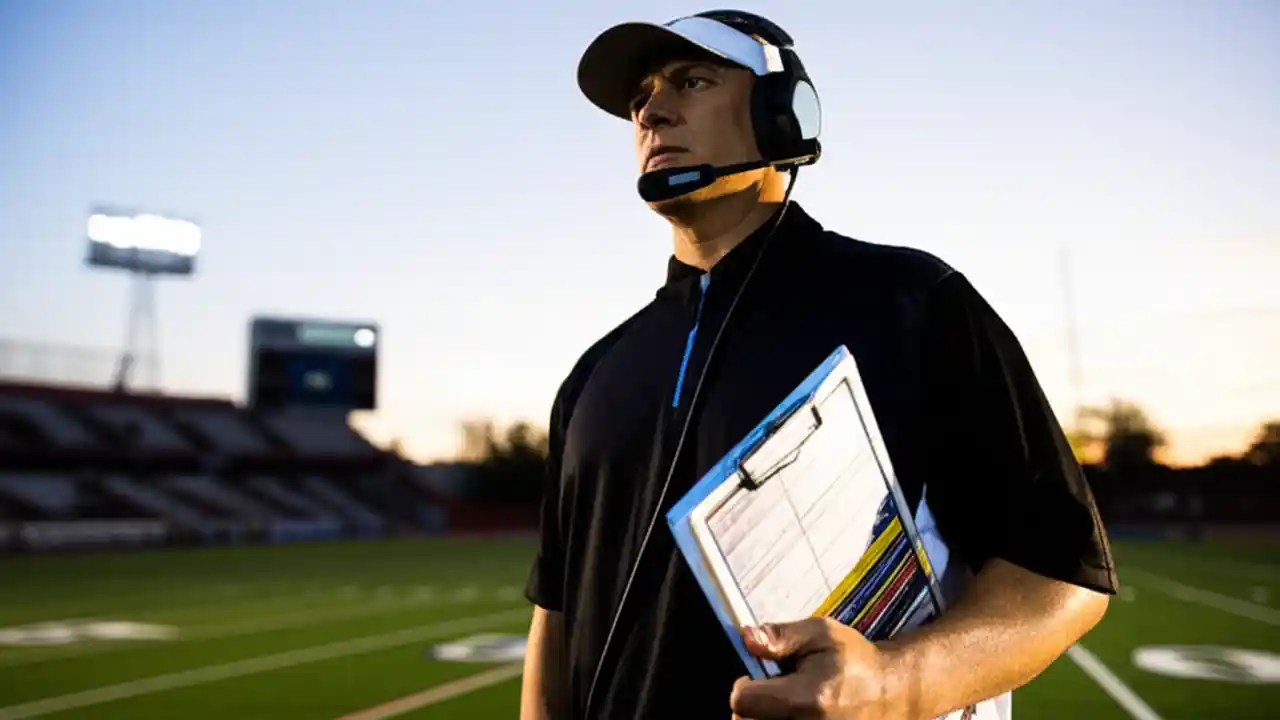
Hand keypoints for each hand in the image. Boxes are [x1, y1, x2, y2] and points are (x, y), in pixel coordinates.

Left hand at [729, 618, 904, 719]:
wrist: (891, 694)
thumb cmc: (855, 661)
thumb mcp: (820, 634)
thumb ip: (781, 637)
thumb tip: (747, 638)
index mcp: (807, 699)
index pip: (742, 702)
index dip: (743, 686)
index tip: (757, 678)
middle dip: (752, 707)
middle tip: (773, 693)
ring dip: (764, 717)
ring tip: (787, 705)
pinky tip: (795, 715)